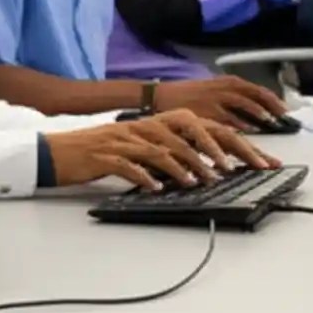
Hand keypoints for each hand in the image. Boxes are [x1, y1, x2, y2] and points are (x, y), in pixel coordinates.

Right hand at [46, 109, 280, 189]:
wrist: (54, 152)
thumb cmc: (94, 153)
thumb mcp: (134, 148)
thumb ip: (164, 152)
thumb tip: (198, 167)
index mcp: (152, 124)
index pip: (201, 125)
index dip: (232, 142)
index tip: (257, 160)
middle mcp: (142, 127)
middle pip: (190, 131)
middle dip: (219, 150)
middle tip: (238, 170)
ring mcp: (123, 140)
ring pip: (163, 148)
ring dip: (186, 166)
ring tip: (201, 181)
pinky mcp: (105, 155)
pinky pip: (131, 165)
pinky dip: (147, 177)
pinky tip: (158, 189)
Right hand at [155, 76, 286, 129]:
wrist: (160, 96)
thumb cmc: (187, 97)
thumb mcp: (212, 91)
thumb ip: (233, 101)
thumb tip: (255, 116)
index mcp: (228, 82)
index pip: (259, 90)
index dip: (275, 101)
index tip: (286, 112)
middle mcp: (225, 87)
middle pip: (257, 95)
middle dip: (274, 107)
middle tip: (286, 119)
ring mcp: (217, 97)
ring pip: (247, 104)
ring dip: (261, 114)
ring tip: (273, 123)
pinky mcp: (208, 109)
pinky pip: (230, 117)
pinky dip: (242, 124)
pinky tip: (249, 131)